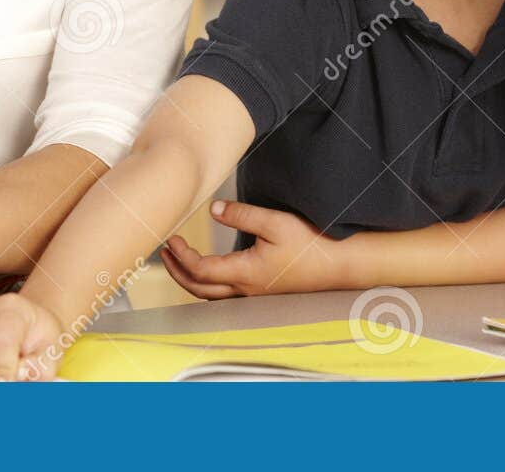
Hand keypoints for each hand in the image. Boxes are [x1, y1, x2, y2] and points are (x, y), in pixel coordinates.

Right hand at [0, 294, 63, 381]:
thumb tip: (17, 376)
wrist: (26, 322)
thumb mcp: (51, 349)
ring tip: (3, 370)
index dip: (3, 368)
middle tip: (15, 378)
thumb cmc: (39, 337)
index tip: (4, 385)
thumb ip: (39, 366)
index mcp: (12, 308)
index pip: (2, 341)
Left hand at [160, 200, 345, 298]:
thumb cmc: (312, 244)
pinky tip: (209, 270)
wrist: (340, 265)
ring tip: (178, 260)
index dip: (181, 256)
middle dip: (177, 271)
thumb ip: (242, 215)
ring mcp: (254, 293)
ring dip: (190, 278)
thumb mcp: (276, 222)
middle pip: (199, 288)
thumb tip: (213, 209)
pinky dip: (207, 284)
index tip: (171, 239)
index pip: (201, 270)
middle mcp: (246, 289)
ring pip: (211, 294)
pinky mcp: (262, 290)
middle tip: (164, 252)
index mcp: (246, 273)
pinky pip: (225, 293)